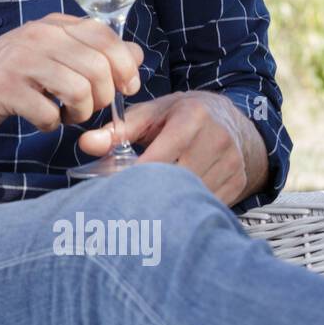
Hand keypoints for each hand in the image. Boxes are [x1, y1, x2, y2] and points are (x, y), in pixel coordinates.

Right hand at [0, 13, 143, 136]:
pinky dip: (51, 125)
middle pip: (98, 67)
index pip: (106, 36)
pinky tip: (42, 121)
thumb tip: (136, 55)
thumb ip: (90, 52)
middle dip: (103, 97)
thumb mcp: (50, 54)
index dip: (124, 65)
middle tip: (89, 108)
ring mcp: (19, 60)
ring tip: (67, 116)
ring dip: (80, 113)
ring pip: (78, 90)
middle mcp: (37, 36)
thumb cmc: (7, 76)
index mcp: (52, 25)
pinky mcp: (4, 88)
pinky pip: (48, 113)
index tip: (125, 87)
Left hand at [77, 90, 260, 205]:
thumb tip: (86, 144)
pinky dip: (185, 210)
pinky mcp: (236, 185)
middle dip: (147, 194)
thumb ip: (119, 130)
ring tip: (144, 204)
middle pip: (174, 182)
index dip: (133, 177)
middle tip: (124, 202)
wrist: (234, 122)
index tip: (114, 186)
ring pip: (190, 199)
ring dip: (165, 205)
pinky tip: (169, 207)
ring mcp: (230, 165)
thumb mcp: (153, 113)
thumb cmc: (183, 115)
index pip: (158, 159)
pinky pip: (205, 207)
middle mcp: (217, 141)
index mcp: (192, 118)